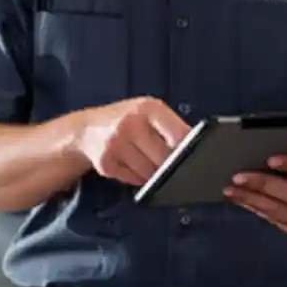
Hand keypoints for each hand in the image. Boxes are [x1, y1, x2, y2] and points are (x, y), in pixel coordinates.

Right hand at [73, 97, 192, 185]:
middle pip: (165, 158)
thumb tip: (200, 151)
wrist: (86, 129)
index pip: (179, 134)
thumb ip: (171, 126)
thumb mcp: (148, 112)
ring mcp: (115, 143)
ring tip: (150, 163)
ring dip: (154, 174)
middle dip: (171, 166)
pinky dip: (138, 178)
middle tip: (174, 167)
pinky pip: (134, 179)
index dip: (189, 150)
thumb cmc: (127, 120)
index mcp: (148, 108)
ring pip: (150, 173)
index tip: (197, 159)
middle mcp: (130, 123)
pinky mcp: (105, 163)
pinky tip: (133, 165)